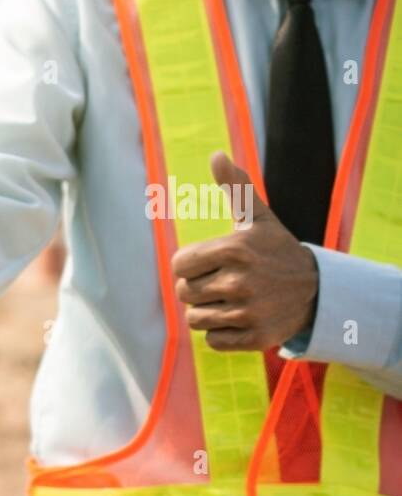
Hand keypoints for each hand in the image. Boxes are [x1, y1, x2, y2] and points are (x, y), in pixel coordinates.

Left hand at [170, 151, 318, 351]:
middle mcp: (241, 281)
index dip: (191, 265)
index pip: (179, 265)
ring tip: (233, 301)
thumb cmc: (275, 250)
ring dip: (208, 312)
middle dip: (198, 289)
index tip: (212, 263)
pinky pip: (212, 341)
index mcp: (235, 249)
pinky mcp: (255, 338)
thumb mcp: (257, 218)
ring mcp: (249, 311)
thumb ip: (235, 188)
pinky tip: (242, 318)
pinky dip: (222, 333)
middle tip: (225, 283)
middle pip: (184, 293)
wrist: (316, 290)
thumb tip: (216, 155)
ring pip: (195, 319)